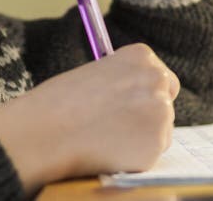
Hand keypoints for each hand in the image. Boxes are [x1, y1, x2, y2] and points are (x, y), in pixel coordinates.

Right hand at [0, 43, 179, 194]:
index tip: (129, 104)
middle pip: (166, 102)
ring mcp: (161, 113)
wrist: (46, 130)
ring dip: (141, 137)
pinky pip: (151, 154)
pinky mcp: (157, 144)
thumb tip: (136, 98)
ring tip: (105, 137)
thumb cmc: (59, 101)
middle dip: (149, 114)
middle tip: (119, 125)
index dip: (145, 93)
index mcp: (140, 56)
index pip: (161, 77)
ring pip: (161, 130)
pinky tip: (109, 151)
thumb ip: (123, 81)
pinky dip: (135, 157)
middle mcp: (156, 80)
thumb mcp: (95, 74)